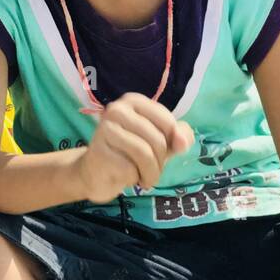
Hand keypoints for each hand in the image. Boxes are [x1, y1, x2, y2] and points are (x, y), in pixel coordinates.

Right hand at [73, 94, 193, 202]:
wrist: (97, 172)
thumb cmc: (132, 152)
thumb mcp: (162, 140)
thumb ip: (180, 135)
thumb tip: (182, 142)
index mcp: (133, 101)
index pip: (168, 122)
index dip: (172, 142)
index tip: (162, 150)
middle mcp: (116, 109)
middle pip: (157, 139)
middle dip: (161, 160)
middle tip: (152, 168)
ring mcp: (105, 129)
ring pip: (145, 154)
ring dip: (152, 173)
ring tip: (146, 178)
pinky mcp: (99, 151)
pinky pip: (131, 168)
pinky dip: (137, 178)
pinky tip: (129, 178)